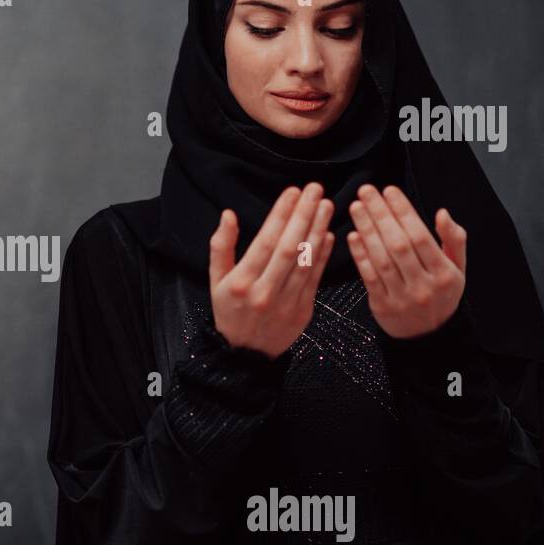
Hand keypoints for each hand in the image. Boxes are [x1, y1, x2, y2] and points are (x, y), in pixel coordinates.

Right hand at [208, 182, 334, 358]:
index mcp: (241, 282)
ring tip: (326, 205)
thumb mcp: (215, 280)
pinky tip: (328, 234)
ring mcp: (286, 302)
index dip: (281, 215)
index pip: (265, 242)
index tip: (292, 192)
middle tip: (315, 190)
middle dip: (304, 215)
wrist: (245, 354)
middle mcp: (264, 292)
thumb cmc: (229, 311)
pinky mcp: (304, 310)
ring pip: (306, 261)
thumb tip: (228, 215)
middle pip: (289, 247)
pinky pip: (316, 277)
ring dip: (318, 230)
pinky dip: (324, 254)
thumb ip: (220, 246)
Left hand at [345, 184, 466, 338]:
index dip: (403, 212)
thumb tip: (442, 213)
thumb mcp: (458, 268)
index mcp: (445, 274)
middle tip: (366, 191)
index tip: (389, 190)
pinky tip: (353, 235)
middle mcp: (424, 286)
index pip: (421, 236)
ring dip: (367, 230)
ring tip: (357, 207)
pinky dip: (360, 255)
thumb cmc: (442, 293)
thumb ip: (454, 239)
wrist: (429, 336)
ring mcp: (402, 298)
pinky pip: (368, 276)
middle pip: (399, 244)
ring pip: (382, 259)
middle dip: (381, 214)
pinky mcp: (382, 307)